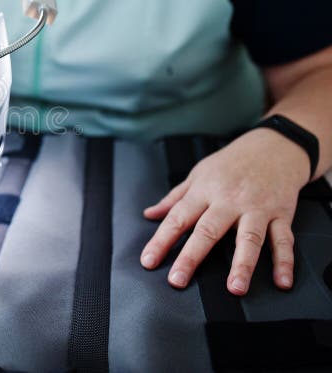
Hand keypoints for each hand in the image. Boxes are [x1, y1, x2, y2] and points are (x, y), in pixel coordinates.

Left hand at [140, 128, 309, 294]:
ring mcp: (257, 208)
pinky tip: (282, 282)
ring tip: (234, 287)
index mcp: (204, 191)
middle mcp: (229, 200)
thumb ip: (174, 198)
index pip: (177, 218)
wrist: (274, 147)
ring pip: (249, 238)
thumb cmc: (231, 163)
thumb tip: (150, 214)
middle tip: (177, 280)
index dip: (161, 240)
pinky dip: (285, 261)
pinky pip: (283, 240)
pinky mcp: (282, 214)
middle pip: (208, 231)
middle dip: (191, 256)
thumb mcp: (198, 174)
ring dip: (243, 264)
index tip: (149, 261)